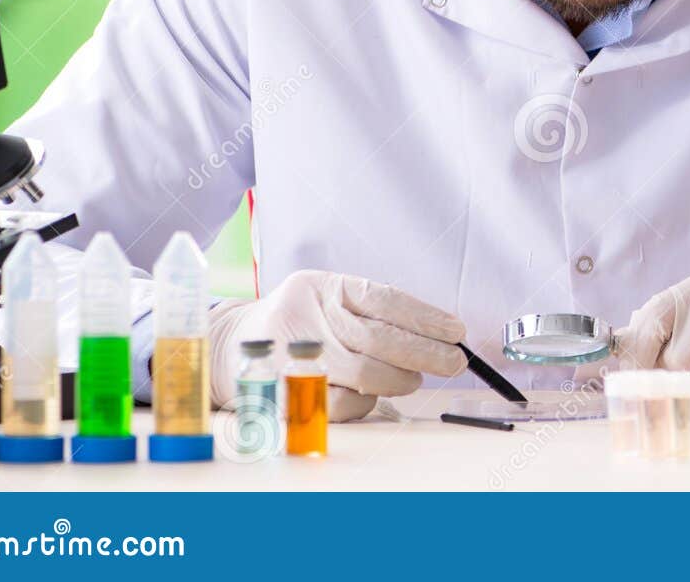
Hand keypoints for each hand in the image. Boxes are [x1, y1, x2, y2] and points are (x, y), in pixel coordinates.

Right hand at [207, 270, 466, 420]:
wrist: (232, 346)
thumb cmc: (298, 321)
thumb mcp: (329, 298)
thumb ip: (371, 311)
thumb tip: (436, 333)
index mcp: (323, 287)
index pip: (385, 300)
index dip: (426, 317)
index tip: (457, 332)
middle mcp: (305, 317)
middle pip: (379, 339)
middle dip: (426, 353)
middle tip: (453, 363)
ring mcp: (292, 357)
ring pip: (365, 373)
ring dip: (400, 379)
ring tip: (412, 378)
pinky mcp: (284, 393)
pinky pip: (342, 403)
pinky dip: (366, 401)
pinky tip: (371, 392)